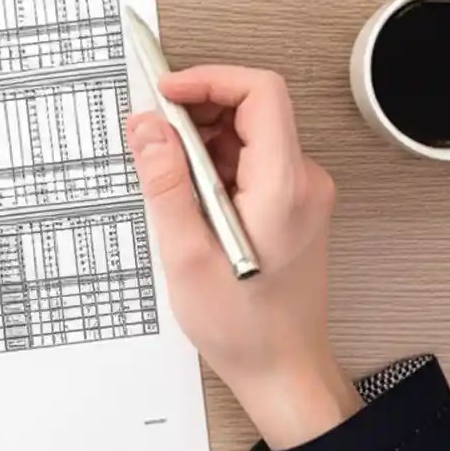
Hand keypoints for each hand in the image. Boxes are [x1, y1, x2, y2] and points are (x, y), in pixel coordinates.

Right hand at [126, 65, 360, 449]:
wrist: (282, 371)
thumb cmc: (245, 327)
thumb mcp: (186, 255)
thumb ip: (165, 183)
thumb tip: (148, 127)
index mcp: (283, 186)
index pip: (260, 93)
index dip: (208, 80)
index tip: (166, 92)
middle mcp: (301, 181)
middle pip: (252, 108)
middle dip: (196, 110)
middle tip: (150, 134)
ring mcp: (299, 193)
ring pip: (247, 134)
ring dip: (201, 141)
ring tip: (166, 178)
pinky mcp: (289, 205)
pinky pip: (249, 161)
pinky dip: (212, 164)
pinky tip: (186, 198)